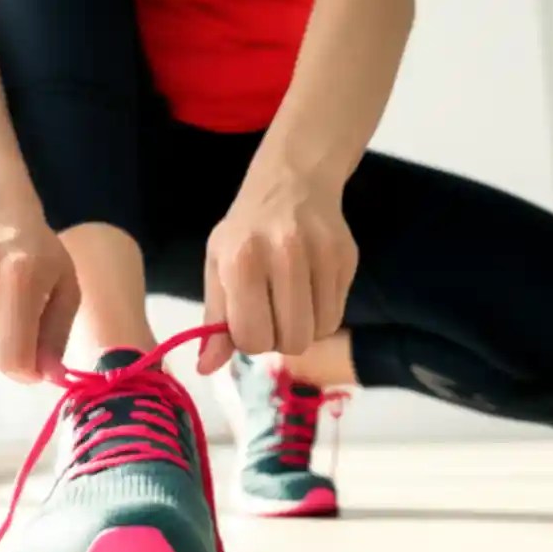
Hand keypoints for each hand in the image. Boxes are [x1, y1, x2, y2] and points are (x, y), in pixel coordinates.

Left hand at [197, 174, 356, 374]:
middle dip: (279, 338)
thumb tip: (205, 368)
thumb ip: (214, 320)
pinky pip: (337, 315)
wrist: (291, 183)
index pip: (252, 338)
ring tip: (289, 301)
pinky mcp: (347, 258)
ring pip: (319, 332)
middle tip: (271, 313)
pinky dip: (321, 314)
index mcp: (243, 261)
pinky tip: (309, 289)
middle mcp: (285, 254)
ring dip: (303, 328)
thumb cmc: (245, 232)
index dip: (250, 339)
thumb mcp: (218, 268)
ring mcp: (321, 254)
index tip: (248, 320)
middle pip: (292, 341)